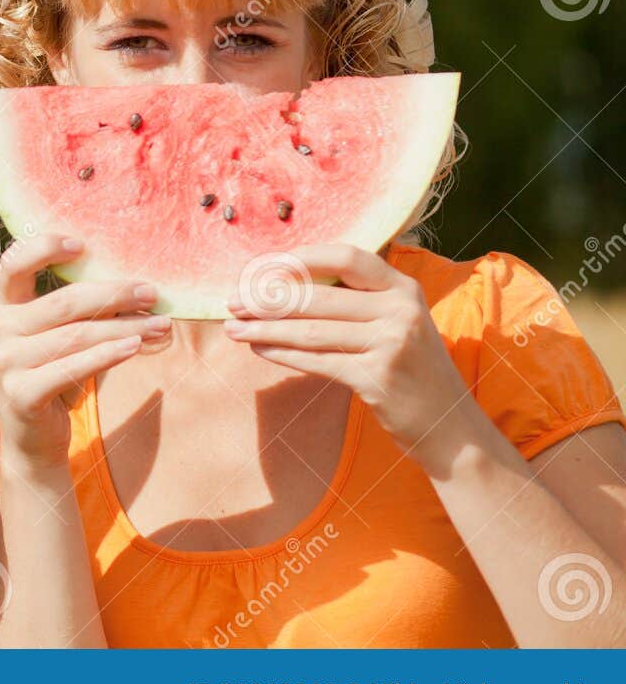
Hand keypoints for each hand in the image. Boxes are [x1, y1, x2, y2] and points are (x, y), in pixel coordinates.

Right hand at [0, 234, 169, 469]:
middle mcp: (0, 330)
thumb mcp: (63, 339)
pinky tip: (135, 348)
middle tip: (152, 293)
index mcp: (5, 307)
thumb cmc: (55, 379)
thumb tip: (138, 289)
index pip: (14, 263)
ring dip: (124, 328)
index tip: (83, 244)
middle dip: (114, 295)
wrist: (35, 442)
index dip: (44, 247)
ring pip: (76, 336)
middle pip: (63, 303)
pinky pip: (73, 368)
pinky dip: (108, 356)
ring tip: (160, 325)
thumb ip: (82, 312)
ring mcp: (6, 363)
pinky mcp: (22, 393)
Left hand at [224, 243, 475, 468]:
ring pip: (311, 330)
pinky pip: (317, 360)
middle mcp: (401, 309)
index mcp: (403, 288)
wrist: (451, 427)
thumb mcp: (397, 323)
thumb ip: (357, 301)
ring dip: (265, 328)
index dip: (302, 258)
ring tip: (233, 328)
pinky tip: (258, 349)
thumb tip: (285, 285)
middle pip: (318, 297)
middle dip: (267, 299)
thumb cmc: (411, 370)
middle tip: (232, 303)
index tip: (264, 267)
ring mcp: (392, 343)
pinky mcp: (378, 377)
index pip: (346, 256)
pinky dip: (282, 353)